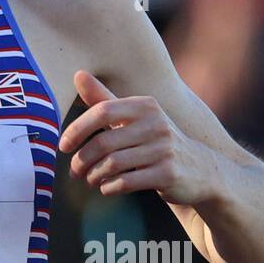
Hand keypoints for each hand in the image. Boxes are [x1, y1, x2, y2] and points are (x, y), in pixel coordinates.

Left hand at [58, 70, 214, 206]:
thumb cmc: (155, 140)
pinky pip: (127, 181)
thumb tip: (78, 74)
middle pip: (104, 142)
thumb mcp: (134, 117)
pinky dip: (109, 187)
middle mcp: (157, 124)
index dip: (77, 129)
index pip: (102, 111)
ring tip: (89, 179)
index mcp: (145, 106)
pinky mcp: (169, 174)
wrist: (200, 170)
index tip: (63, 145)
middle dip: (82, 159)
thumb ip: (104, 99)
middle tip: (74, 171)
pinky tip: (105, 188)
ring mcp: (165, 149)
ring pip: (113, 164)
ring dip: (94, 175)